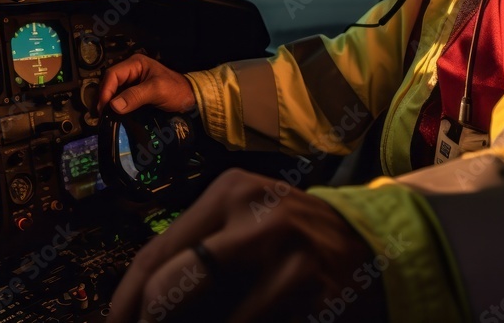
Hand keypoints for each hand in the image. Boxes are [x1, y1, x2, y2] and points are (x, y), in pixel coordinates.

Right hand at [98, 54, 196, 114]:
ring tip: (104, 117)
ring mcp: (132, 82)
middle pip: (110, 82)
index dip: (106, 90)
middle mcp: (131, 70)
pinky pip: (120, 98)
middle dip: (104, 97)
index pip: (113, 74)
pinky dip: (115, 106)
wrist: (190, 99)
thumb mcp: (157, 90)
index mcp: (135, 63)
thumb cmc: (176, 90)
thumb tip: (113, 105)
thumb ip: (135, 96)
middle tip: (101, 115)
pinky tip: (112, 115)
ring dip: (108, 103)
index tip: (104, 107)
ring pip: (114, 91)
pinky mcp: (134, 93)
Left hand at [108, 169, 385, 322]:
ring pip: (214, 318)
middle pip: (173, 285)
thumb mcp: (247, 228)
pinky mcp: (316, 295)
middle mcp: (259, 216)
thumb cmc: (295, 243)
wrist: (377, 246)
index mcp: (231, 193)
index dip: (126, 303)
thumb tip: (138, 307)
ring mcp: (292, 256)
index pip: (156, 253)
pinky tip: (246, 322)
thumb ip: (199, 257)